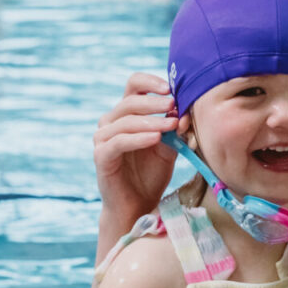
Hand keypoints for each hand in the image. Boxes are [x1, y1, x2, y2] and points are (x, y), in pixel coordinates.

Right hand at [94, 73, 183, 230]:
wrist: (137, 206)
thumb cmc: (151, 174)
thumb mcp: (168, 148)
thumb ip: (175, 130)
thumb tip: (185, 115)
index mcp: (127, 113)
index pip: (134, 85)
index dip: (151, 82)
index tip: (171, 89)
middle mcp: (111, 122)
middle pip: (130, 100)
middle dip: (155, 103)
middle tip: (175, 106)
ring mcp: (103, 138)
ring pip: (126, 120)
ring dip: (151, 121)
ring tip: (172, 125)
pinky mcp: (101, 155)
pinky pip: (119, 141)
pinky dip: (138, 138)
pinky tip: (156, 138)